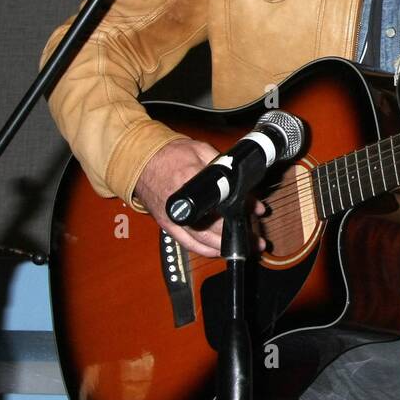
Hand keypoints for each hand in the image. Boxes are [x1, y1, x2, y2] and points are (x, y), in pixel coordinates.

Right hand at [134, 138, 266, 257]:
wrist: (141, 161)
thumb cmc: (171, 154)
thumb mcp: (200, 149)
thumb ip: (222, 164)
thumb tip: (243, 181)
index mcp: (192, 181)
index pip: (224, 201)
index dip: (243, 208)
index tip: (258, 211)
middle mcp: (183, 205)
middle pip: (216, 228)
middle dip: (239, 234)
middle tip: (257, 238)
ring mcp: (174, 219)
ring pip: (204, 242)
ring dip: (227, 247)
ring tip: (245, 247)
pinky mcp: (168, 226)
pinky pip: (189, 245)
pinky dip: (206, 250)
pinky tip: (220, 250)